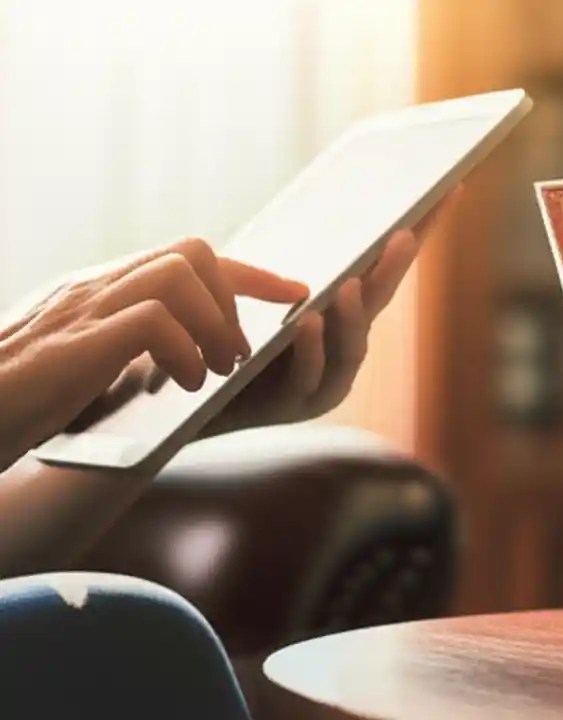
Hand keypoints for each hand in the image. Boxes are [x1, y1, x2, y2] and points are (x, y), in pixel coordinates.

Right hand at [0, 238, 307, 470]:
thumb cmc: (22, 404)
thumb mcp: (89, 364)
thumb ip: (134, 344)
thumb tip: (199, 352)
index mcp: (101, 289)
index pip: (189, 257)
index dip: (250, 274)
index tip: (296, 292)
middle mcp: (93, 287)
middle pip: (194, 251)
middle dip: (236, 298)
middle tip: (238, 353)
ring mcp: (82, 310)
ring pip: (181, 274)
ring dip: (215, 324)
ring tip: (216, 370)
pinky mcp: (75, 344)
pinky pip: (155, 319)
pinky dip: (185, 350)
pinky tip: (185, 384)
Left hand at [202, 190, 459, 436]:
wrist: (187, 401)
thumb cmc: (222, 336)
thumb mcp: (251, 288)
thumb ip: (281, 262)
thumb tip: (317, 209)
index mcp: (342, 313)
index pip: (384, 265)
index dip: (418, 231)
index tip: (447, 189)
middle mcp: (344, 346)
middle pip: (378, 300)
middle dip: (394, 268)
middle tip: (405, 233)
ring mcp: (325, 380)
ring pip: (351, 345)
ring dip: (353, 315)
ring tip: (351, 284)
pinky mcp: (291, 406)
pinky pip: (308, 377)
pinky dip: (313, 350)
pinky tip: (310, 323)